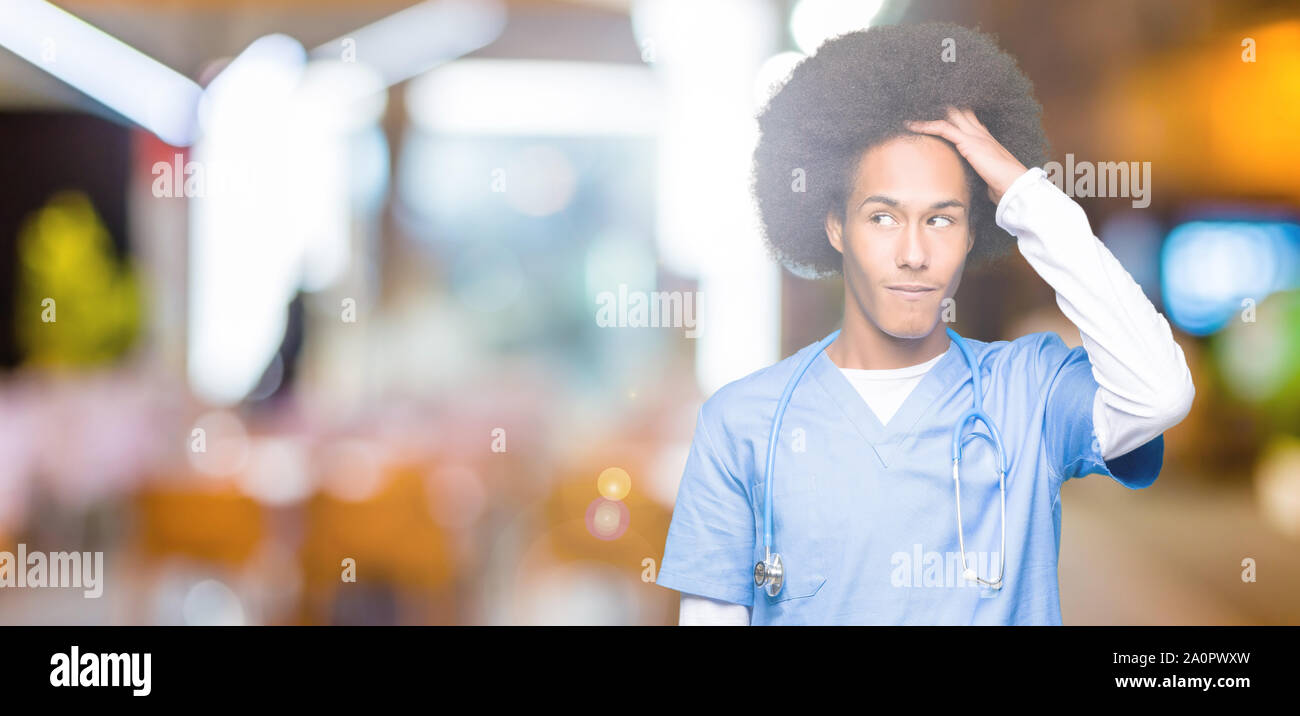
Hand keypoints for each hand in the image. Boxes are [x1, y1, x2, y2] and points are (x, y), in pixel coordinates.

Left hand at [905, 107, 1027, 204]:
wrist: (1014, 185)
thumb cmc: (1003, 185)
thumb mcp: (987, 176)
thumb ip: (977, 173)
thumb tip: (973, 183)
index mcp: (986, 139)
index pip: (968, 119)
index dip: (954, 114)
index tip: (938, 113)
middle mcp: (980, 133)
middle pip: (958, 112)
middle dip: (941, 109)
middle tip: (922, 106)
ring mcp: (975, 136)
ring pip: (949, 116)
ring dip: (930, 114)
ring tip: (912, 116)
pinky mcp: (968, 142)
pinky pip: (943, 128)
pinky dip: (925, 126)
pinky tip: (912, 125)